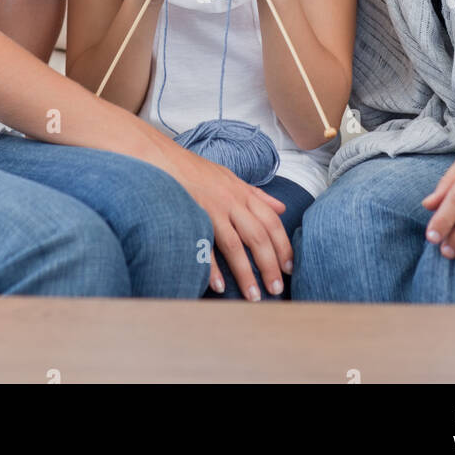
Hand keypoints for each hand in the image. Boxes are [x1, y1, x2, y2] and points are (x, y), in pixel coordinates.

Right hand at [169, 145, 292, 299]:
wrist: (163, 158)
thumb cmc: (197, 171)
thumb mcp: (231, 178)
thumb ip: (256, 195)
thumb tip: (281, 209)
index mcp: (242, 193)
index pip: (271, 222)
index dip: (283, 245)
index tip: (290, 267)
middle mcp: (231, 201)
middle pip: (257, 236)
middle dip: (270, 265)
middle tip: (276, 289)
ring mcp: (211, 209)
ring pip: (234, 245)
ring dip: (245, 273)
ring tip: (253, 296)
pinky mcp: (191, 216)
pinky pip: (204, 245)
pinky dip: (212, 267)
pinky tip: (218, 286)